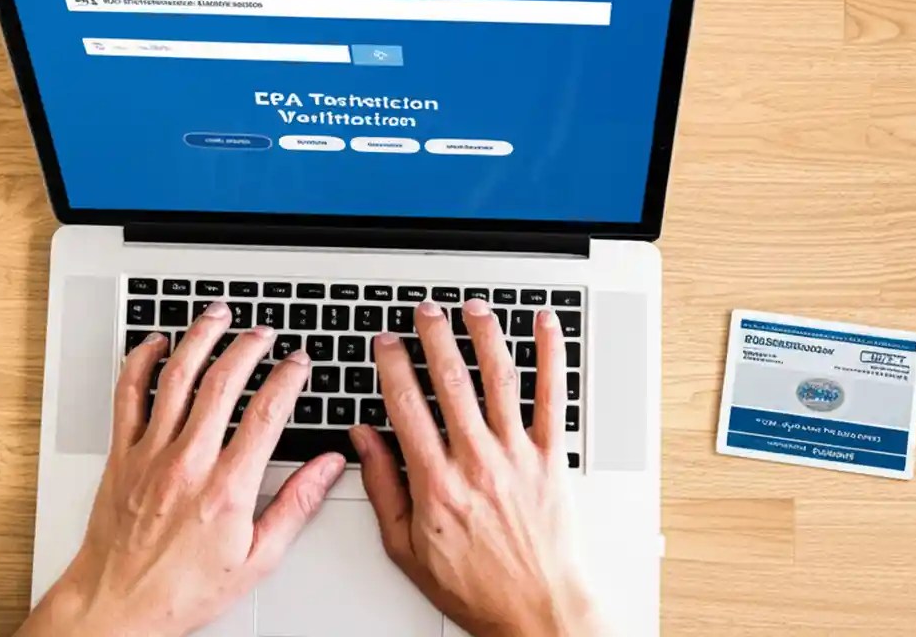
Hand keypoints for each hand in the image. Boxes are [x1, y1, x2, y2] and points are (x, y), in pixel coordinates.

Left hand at [17, 302, 345, 636]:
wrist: (118, 607)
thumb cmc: (183, 591)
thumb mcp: (257, 559)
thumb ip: (296, 506)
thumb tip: (327, 468)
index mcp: (227, 488)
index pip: (266, 413)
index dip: (288, 379)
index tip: (299, 363)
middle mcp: (187, 463)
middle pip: (222, 383)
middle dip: (248, 348)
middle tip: (264, 334)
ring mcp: (150, 454)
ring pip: (176, 378)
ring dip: (200, 339)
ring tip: (218, 316)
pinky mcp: (121, 456)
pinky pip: (127, 396)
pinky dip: (140, 362)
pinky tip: (155, 344)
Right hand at [351, 299, 608, 636]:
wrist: (536, 610)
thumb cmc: (474, 586)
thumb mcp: (406, 547)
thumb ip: (384, 487)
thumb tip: (364, 439)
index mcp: (436, 484)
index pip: (406, 407)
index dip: (392, 367)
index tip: (385, 344)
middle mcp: (476, 463)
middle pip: (450, 382)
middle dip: (433, 338)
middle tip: (424, 312)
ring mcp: (516, 456)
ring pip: (498, 380)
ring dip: (483, 336)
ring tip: (471, 309)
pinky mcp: (551, 459)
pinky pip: (552, 398)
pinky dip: (551, 356)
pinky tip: (545, 326)